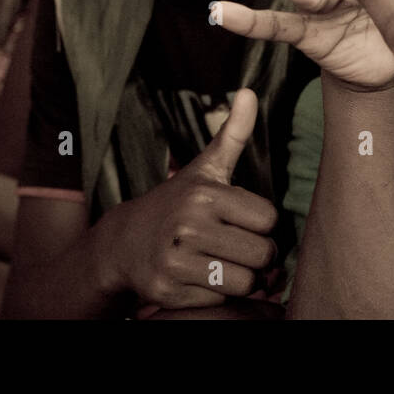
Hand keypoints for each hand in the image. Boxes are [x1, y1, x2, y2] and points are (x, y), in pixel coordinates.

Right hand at [98, 88, 279, 309]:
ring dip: (240, 278)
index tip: (244, 221)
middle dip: (257, 256)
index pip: (269, 220)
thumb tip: (249, 92)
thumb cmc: (178, 204)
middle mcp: (189, 226)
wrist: (125, 243)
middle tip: (237, 247)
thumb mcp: (205, 168)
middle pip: (262, 255)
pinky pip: (219, 301)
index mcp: (205, 195)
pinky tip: (201, 278)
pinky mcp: (167, 292)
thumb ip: (232, 133)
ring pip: (245, 283)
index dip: (262, 224)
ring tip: (223, 263)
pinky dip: (216, 294)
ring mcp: (176, 261)